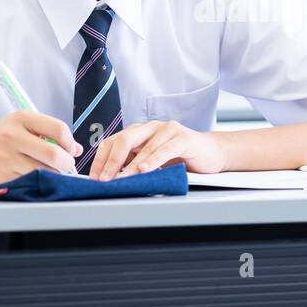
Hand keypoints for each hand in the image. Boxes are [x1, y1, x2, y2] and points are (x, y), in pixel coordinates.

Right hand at [0, 112, 81, 186]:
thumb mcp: (19, 126)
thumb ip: (48, 134)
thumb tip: (77, 149)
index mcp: (21, 119)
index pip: (58, 128)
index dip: (70, 142)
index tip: (71, 150)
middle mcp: (13, 136)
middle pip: (54, 154)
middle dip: (66, 163)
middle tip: (64, 165)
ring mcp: (6, 158)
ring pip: (44, 172)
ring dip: (52, 175)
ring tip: (46, 171)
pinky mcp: (2, 177)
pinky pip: (30, 183)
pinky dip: (36, 183)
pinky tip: (31, 178)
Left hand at [89, 121, 227, 179]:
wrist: (212, 153)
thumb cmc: (181, 158)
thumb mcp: (152, 161)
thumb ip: (134, 164)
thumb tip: (110, 179)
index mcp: (140, 132)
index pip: (113, 141)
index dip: (101, 159)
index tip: (94, 177)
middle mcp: (151, 127)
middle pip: (124, 139)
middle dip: (111, 161)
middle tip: (104, 179)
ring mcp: (168, 130)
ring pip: (144, 146)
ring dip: (130, 165)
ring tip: (121, 179)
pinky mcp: (183, 138)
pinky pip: (165, 149)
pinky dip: (153, 160)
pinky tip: (145, 169)